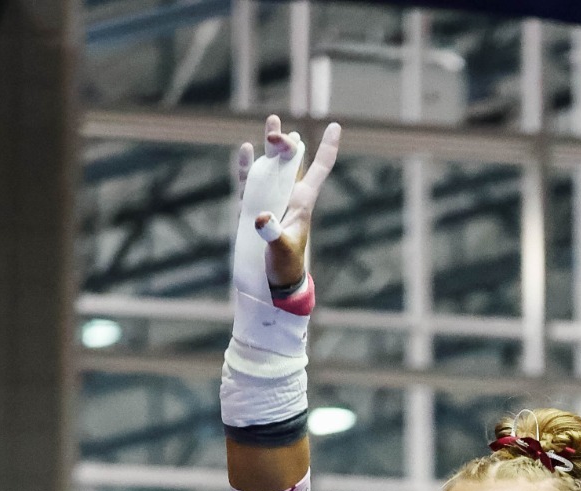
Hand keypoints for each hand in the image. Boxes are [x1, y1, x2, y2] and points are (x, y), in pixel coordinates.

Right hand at [236, 112, 341, 293]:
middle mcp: (289, 195)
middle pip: (293, 160)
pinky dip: (247, 165)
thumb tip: (260, 218)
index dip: (327, 147)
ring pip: (273, 164)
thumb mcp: (281, 250)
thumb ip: (272, 233)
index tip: (335, 126)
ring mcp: (272, 199)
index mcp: (303, 201)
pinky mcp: (255, 207)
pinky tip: (245, 148)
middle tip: (276, 129)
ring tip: (272, 119)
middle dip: (288, 141)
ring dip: (272, 144)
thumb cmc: (285, 266)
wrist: (274, 281)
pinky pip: (251, 180)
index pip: (319, 169)